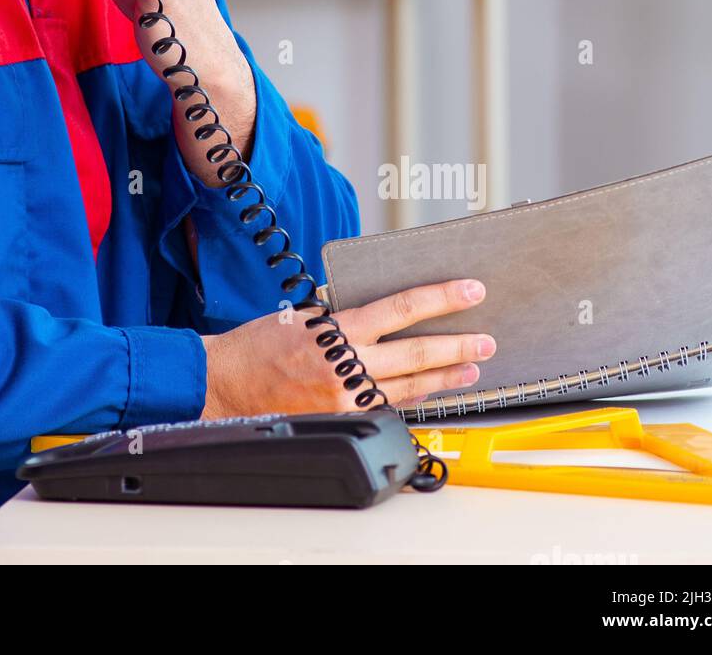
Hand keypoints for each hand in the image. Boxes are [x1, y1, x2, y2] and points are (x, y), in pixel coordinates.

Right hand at [199, 279, 495, 418]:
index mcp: (336, 331)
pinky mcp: (343, 421)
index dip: (440, 299)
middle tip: (486, 340)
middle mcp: (345, 365)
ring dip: (445, 377)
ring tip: (471, 369)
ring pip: (409, 387)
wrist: (226, 385)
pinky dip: (412, 399)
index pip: (400, 309)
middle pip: (415, 353)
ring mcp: (346, 398)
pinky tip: (431, 394)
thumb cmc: (257, 346)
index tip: (469, 291)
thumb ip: (344, 320)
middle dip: (457, 345)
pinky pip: (387, 407)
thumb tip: (383, 317)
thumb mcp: (303, 318)